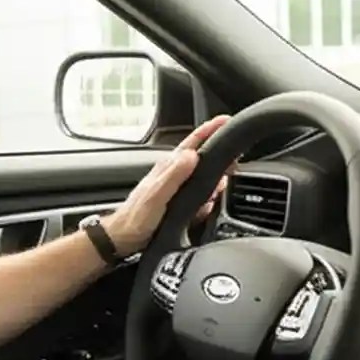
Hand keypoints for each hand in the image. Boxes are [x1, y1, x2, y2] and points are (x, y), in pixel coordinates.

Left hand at [103, 115, 233, 254]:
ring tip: (226, 180)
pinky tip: (211, 202)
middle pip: (200, 158)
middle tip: (236, 157)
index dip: (210, 130)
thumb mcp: (157, 195)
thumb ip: (174, 175)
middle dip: (219, 155)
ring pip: (201, 177)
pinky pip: (197, 196)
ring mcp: (174, 189)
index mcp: (168, 168)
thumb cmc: (136, 219)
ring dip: (216, 178)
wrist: (123, 239)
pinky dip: (208, 198)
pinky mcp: (176, 203)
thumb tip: (192, 155)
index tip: (226, 120)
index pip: (193, 143)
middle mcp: (172, 175)